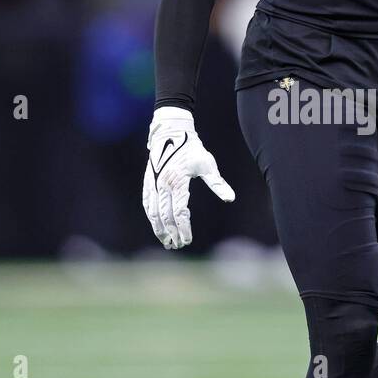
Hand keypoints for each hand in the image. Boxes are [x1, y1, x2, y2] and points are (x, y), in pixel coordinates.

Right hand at [143, 106, 234, 249]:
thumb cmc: (192, 149)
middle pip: (165, 216)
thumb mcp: (207, 164)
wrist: (171, 132)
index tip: (188, 239)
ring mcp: (153, 183)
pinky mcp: (148, 181)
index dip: (184, 228)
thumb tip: (230, 198)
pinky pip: (147, 203)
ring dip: (159, 228)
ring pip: (153, 212)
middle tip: (178, 245)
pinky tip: (156, 226)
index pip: (180, 212)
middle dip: (171, 233)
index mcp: (178, 182)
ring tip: (166, 241)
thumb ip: (217, 183)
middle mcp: (162, 184)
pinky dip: (151, 217)